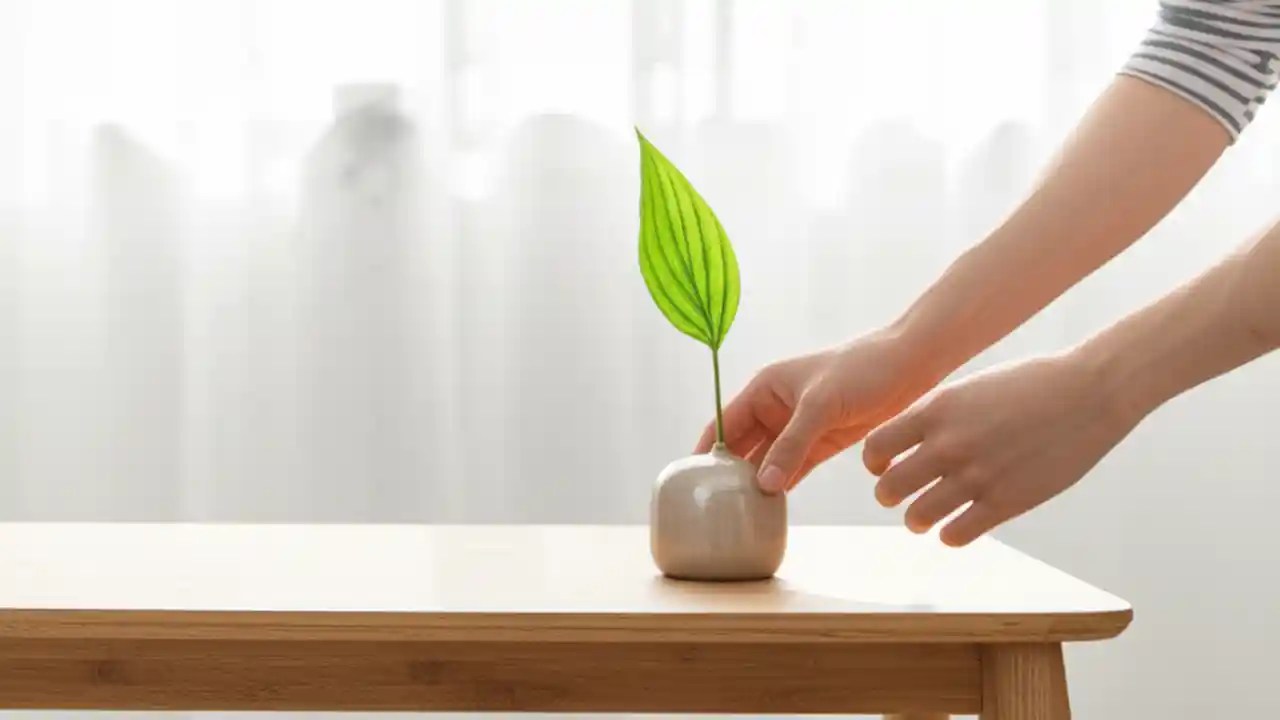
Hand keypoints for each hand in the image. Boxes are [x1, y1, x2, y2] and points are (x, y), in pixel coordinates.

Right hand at [695, 330, 936, 493]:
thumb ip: (791, 445)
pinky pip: (794, 468)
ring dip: (757, 482)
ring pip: (768, 460)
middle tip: (713, 505)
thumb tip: (764, 485)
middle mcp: (776, 408)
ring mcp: (799, 427)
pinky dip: (783, 485)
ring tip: (738, 512)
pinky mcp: (823, 442)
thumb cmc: (861, 369)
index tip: (689, 479)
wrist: (909, 366)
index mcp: (765, 389)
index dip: (707, 449)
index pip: (724, 422)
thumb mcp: (820, 405)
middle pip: (743, 445)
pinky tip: (772, 506)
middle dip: (729, 472)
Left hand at [863, 352, 1140, 546]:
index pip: (876, 448)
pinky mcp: (1007, 502)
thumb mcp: (969, 389)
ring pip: (917, 517)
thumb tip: (905, 443)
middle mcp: (949, 445)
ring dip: (916, 520)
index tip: (883, 467)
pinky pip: (956, 535)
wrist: (1088, 392)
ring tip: (922, 517)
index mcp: (936, 411)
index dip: (875, 462)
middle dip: (889, 495)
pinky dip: (949, 535)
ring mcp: (977, 476)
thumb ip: (935, 416)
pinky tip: (955, 527)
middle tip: (897, 496)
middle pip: (889, 488)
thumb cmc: (1029, 384)